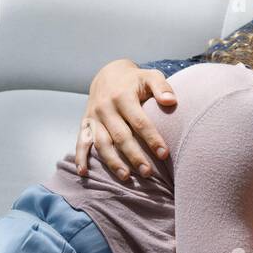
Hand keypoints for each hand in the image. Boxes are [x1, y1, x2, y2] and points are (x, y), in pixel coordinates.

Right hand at [76, 59, 177, 179]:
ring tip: (126, 177)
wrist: (108, 75)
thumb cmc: (135, 81)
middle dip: (134, 156)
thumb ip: (162, 87)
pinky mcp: (85, 123)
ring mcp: (93, 117)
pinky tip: (85, 173)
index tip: (164, 154)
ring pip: (102, 143)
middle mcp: (105, 108)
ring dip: (112, 161)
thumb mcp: (150, 76)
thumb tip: (171, 101)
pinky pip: (81, 142)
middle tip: (148, 172)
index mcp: (123, 96)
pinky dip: (80, 158)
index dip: (152, 138)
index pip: (139, 121)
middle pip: (121, 136)